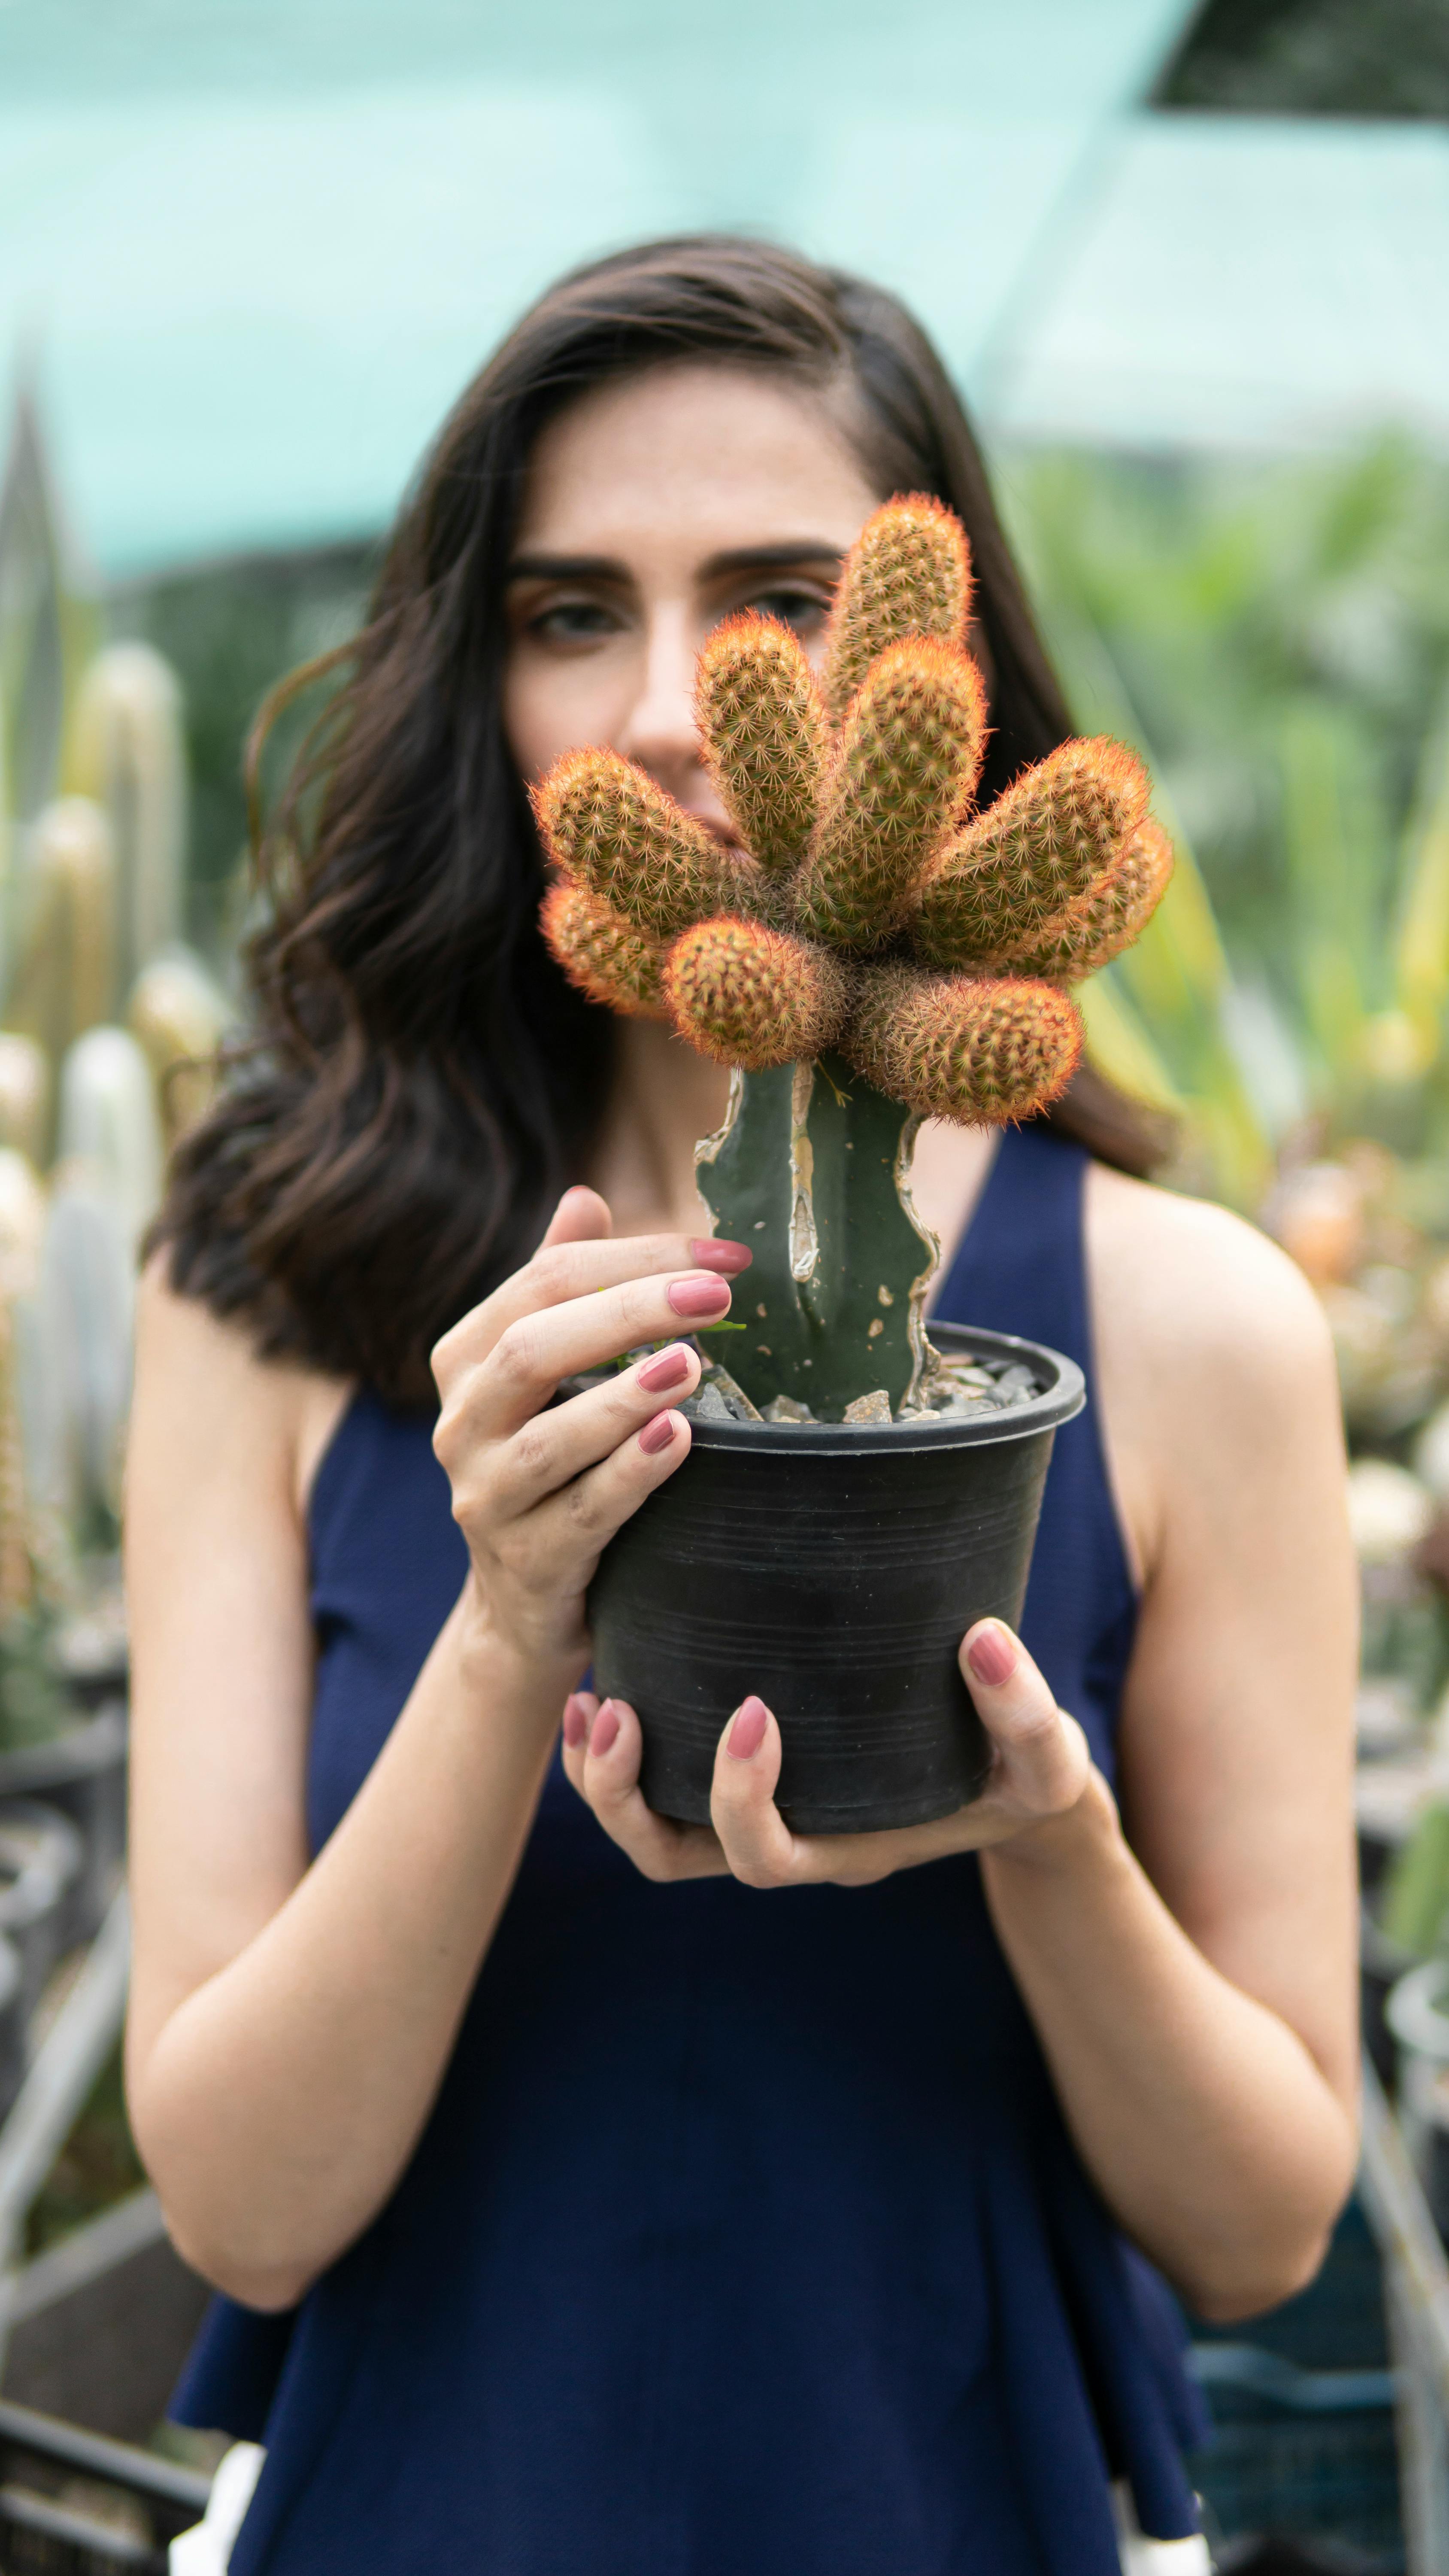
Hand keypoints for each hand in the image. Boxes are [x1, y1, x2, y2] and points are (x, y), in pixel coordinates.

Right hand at [431, 1186, 750, 1673]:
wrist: (526, 1604)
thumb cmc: (553, 1466)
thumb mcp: (549, 1378)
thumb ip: (560, 1291)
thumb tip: (586, 1197)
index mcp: (466, 1360)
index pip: (542, 1283)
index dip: (633, 1259)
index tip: (726, 1256)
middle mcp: (461, 1424)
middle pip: (533, 1348)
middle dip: (627, 1313)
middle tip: (716, 1297)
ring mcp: (485, 1498)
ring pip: (550, 1438)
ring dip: (623, 1396)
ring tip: (691, 1364)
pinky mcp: (525, 1563)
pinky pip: (580, 1514)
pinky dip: (630, 1475)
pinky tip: (677, 1441)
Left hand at [560, 1616, 1094, 1886]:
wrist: (1012, 1790)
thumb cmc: (1025, 1778)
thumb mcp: (1047, 1758)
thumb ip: (1026, 1710)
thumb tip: (984, 1638)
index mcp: (845, 1849)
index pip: (763, 1857)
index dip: (739, 1797)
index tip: (754, 1709)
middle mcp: (790, 1842)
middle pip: (674, 1857)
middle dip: (628, 1796)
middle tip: (619, 1710)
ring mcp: (763, 1813)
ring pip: (650, 1833)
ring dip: (604, 1777)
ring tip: (594, 1700)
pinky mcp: (745, 1775)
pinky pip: (658, 1789)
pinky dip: (619, 1750)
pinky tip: (610, 1681)